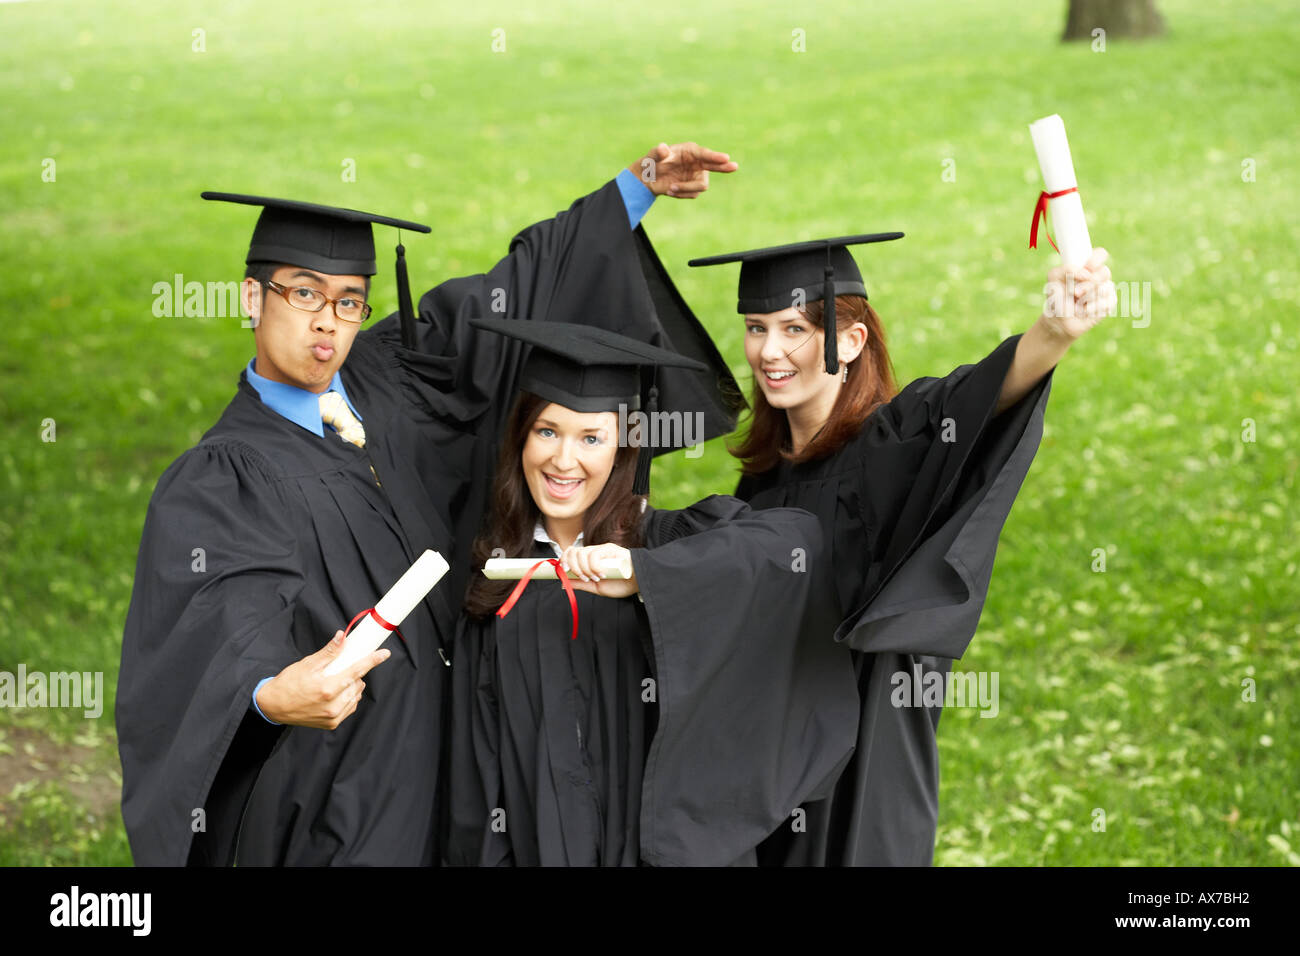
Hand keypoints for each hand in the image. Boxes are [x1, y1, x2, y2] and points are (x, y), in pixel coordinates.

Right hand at [255, 631, 390, 729]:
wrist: (273, 706)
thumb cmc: (288, 684)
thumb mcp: (307, 664)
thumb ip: (328, 652)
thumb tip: (342, 637)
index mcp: (327, 688)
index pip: (356, 671)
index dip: (372, 661)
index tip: (385, 654)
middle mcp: (333, 705)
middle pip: (358, 683)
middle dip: (355, 673)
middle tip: (341, 668)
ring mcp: (333, 717)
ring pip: (356, 695)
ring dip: (352, 686)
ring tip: (336, 681)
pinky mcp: (332, 724)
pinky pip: (350, 707)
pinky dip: (348, 698)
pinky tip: (337, 693)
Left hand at [561, 543, 639, 598]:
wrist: (638, 583)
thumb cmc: (621, 584)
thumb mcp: (596, 588)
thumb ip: (581, 585)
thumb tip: (563, 583)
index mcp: (588, 560)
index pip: (570, 553)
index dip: (563, 561)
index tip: (564, 572)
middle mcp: (593, 552)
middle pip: (572, 551)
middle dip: (573, 567)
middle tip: (584, 578)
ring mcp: (601, 549)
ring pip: (581, 554)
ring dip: (585, 569)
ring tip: (596, 578)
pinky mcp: (610, 548)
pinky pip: (594, 555)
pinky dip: (594, 567)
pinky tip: (603, 574)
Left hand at [627, 141, 737, 198]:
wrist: (648, 179)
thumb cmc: (651, 163)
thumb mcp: (651, 157)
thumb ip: (657, 152)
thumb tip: (663, 148)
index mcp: (690, 151)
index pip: (704, 154)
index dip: (715, 157)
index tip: (726, 158)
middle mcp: (697, 162)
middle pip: (714, 166)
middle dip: (724, 166)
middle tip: (734, 166)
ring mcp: (697, 175)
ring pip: (701, 186)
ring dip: (686, 189)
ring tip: (670, 188)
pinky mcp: (693, 187)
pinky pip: (693, 194)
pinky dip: (681, 194)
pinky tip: (669, 190)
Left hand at [1039, 247, 1116, 340]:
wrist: (1058, 320)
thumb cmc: (1057, 296)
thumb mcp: (1054, 278)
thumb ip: (1066, 269)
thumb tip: (1086, 273)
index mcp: (1087, 267)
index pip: (1100, 254)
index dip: (1096, 260)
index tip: (1087, 267)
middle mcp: (1098, 276)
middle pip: (1104, 272)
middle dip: (1088, 284)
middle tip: (1075, 292)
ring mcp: (1105, 290)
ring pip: (1105, 289)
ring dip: (1087, 298)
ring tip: (1076, 303)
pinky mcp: (1108, 304)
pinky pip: (1107, 303)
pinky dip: (1092, 308)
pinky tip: (1084, 311)